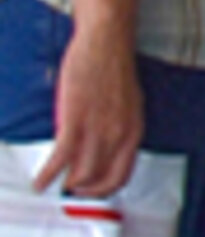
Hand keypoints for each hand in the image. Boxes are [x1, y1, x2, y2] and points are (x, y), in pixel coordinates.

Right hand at [30, 20, 140, 196]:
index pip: (123, 174)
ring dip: (64, 185)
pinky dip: (47, 174)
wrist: (106, 42)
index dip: (105, 190)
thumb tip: (104, 151)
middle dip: (84, 192)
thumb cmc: (113, 70)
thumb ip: (119, 129)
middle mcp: (119, 134)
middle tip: (70, 192)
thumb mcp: (127, 105)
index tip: (91, 194)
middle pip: (101, 180)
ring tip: (52, 186)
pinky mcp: (75, 121)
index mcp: (134, 131)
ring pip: (80, 174)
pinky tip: (39, 182)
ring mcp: (97, 129)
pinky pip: (61, 158)